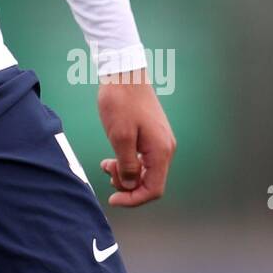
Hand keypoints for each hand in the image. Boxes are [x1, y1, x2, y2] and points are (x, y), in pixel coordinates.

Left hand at [97, 69, 175, 206]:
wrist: (124, 72)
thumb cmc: (121, 101)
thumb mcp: (120, 136)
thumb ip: (127, 165)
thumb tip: (130, 185)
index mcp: (161, 151)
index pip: (153, 189)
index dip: (133, 200)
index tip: (112, 199)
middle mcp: (165, 148)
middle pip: (150, 182)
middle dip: (127, 184)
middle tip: (107, 170)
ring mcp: (160, 141)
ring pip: (145, 171)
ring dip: (126, 173)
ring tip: (107, 164)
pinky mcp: (152, 134)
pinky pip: (142, 158)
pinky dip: (128, 162)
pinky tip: (112, 158)